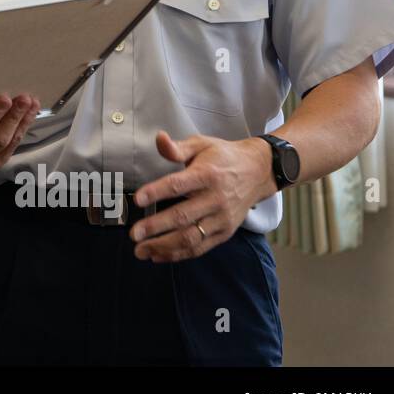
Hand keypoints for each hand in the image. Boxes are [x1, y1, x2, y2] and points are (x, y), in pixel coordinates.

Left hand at [128, 130, 273, 261]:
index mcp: (207, 175)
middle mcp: (216, 199)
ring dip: (164, 246)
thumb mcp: (201, 144)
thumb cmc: (223, 157)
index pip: (178, 185)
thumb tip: (159, 138)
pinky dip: (178, 254)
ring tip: (140, 251)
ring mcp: (221, 218)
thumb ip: (177, 147)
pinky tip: (158, 255)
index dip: (157, 192)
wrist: (259, 172)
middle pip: (182, 216)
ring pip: (191, 237)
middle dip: (156, 227)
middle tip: (134, 234)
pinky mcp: (225, 232)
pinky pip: (200, 247)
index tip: (137, 200)